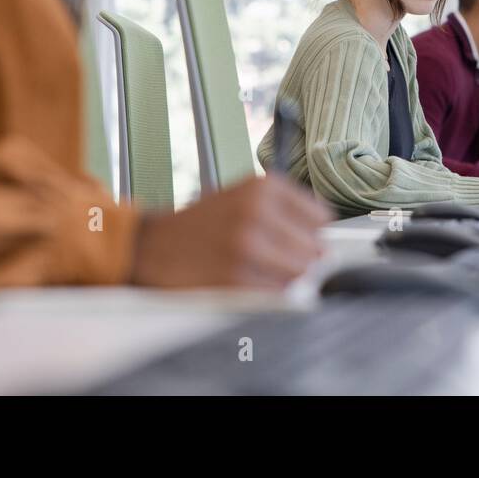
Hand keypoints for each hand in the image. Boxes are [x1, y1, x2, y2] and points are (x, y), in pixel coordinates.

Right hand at [130, 174, 331, 288]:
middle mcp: (257, 211)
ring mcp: (246, 245)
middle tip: (280, 258)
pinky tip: (251, 279)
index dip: (312, 232)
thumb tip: (324, 239)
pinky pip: (276, 291)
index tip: (302, 238)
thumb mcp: (243, 195)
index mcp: (263, 186)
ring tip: (266, 269)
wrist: (154, 244)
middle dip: (303, 257)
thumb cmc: (202, 222)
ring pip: (299, 271)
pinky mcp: (235, 276)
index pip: (320, 216)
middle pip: (314, 247)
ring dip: (289, 276)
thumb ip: (284, 209)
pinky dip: (270, 291)